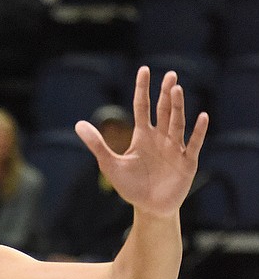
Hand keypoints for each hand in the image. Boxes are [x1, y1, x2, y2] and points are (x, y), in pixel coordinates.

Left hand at [75, 66, 207, 218]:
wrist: (149, 208)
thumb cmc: (131, 186)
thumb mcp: (110, 164)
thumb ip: (96, 144)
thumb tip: (78, 124)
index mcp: (143, 136)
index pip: (143, 107)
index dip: (142, 90)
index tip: (143, 70)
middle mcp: (161, 138)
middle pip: (163, 111)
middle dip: (166, 93)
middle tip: (170, 75)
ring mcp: (175, 149)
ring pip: (177, 123)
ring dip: (178, 107)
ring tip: (177, 89)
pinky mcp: (187, 162)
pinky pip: (193, 144)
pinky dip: (198, 132)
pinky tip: (201, 117)